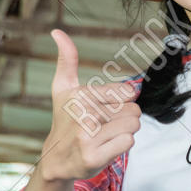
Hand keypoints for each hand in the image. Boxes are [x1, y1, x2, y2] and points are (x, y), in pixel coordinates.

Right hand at [37, 29, 140, 183]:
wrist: (56, 159)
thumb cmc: (65, 120)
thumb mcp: (62, 88)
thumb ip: (67, 60)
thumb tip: (57, 32)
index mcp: (79, 95)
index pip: (126, 92)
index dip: (121, 101)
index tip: (102, 109)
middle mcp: (82, 115)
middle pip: (133, 110)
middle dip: (124, 118)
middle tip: (102, 125)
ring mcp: (87, 137)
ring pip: (133, 125)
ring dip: (124, 132)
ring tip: (104, 136)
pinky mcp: (94, 156)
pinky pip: (128, 142)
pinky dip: (122, 145)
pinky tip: (105, 147)